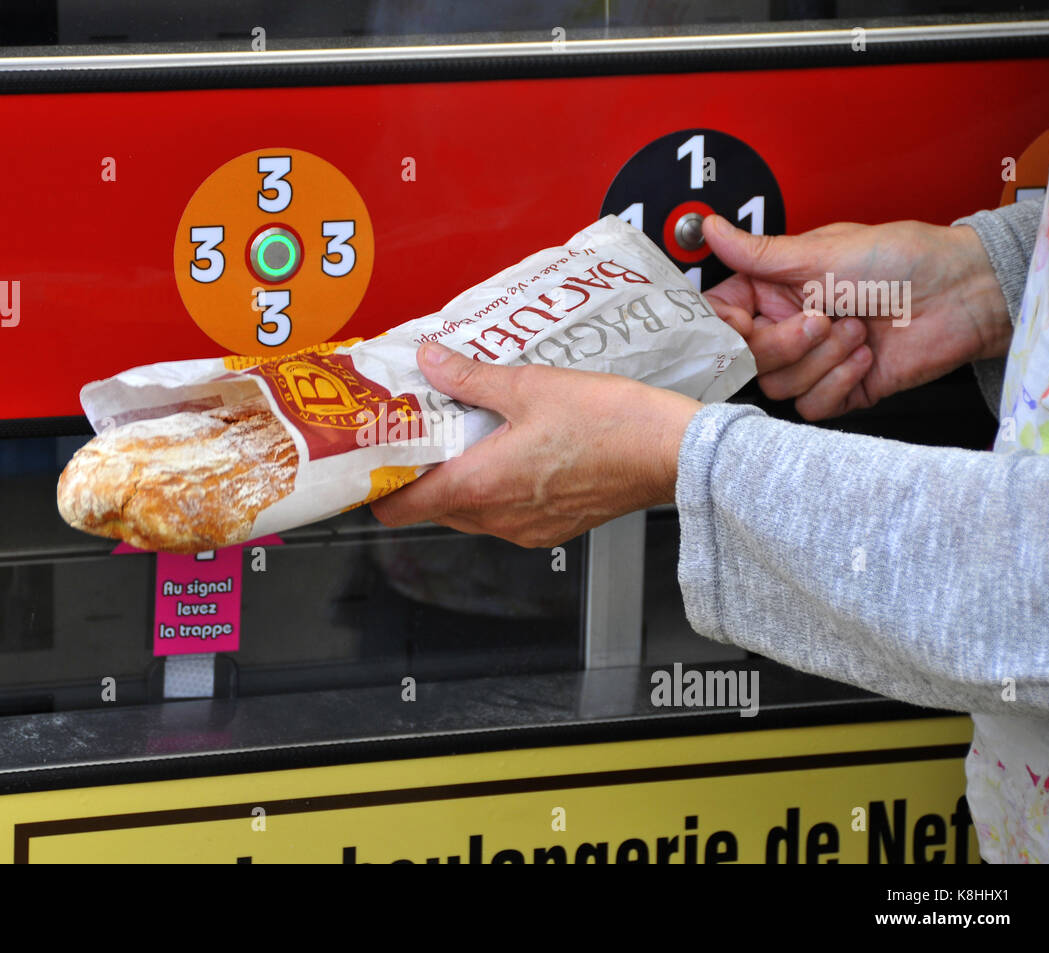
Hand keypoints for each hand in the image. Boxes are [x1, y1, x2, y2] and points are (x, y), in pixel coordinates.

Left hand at [368, 342, 701, 547]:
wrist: (670, 453)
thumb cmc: (610, 424)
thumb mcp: (528, 385)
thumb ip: (469, 377)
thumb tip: (431, 362)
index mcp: (480, 486)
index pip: (400, 507)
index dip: (380, 484)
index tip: (377, 457)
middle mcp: (498, 518)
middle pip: (432, 507)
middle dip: (423, 471)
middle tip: (424, 430)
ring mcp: (526, 528)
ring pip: (470, 511)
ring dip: (461, 478)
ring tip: (469, 432)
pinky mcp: (553, 528)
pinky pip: (506, 513)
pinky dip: (496, 487)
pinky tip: (511, 449)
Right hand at [702, 214, 1011, 419]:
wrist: (965, 295)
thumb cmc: (905, 260)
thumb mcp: (823, 252)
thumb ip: (759, 253)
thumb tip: (709, 227)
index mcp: (777, 288)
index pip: (723, 319)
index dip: (724, 329)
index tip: (740, 324)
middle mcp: (790, 326)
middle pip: (748, 360)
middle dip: (784, 344)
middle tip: (822, 318)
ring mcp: (814, 360)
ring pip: (777, 386)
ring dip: (820, 360)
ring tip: (857, 330)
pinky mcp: (840, 389)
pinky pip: (811, 406)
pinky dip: (837, 382)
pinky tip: (865, 356)